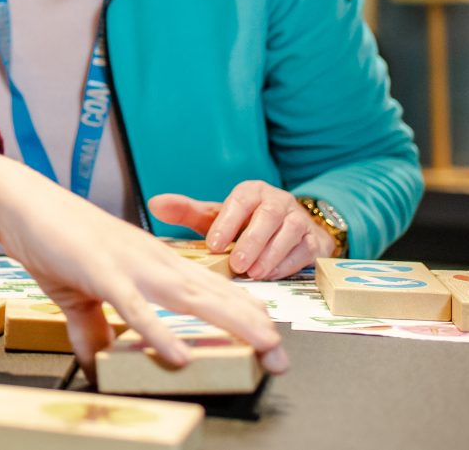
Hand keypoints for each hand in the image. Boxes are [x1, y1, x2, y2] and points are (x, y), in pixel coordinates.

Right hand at [0, 153, 286, 380]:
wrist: (23, 201)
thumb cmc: (53, 240)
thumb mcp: (79, 292)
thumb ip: (91, 327)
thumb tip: (96, 362)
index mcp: (151, 262)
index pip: (208, 289)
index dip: (242, 311)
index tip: (272, 335)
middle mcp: (151, 261)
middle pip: (212, 296)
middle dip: (252, 326)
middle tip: (284, 357)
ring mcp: (129, 264)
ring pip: (190, 297)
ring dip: (231, 322)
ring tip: (264, 346)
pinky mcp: (100, 272)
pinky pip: (134, 307)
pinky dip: (158, 330)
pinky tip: (179, 354)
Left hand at [148, 180, 337, 279]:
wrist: (285, 230)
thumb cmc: (244, 224)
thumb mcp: (215, 216)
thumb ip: (186, 211)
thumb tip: (154, 204)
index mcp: (251, 192)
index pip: (239, 201)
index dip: (227, 222)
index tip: (213, 244)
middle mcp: (278, 201)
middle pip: (268, 216)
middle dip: (252, 240)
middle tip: (237, 263)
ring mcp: (299, 220)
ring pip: (289, 232)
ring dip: (271, 254)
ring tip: (253, 272)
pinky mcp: (314, 240)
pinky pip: (304, 250)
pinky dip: (288, 264)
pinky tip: (272, 275)